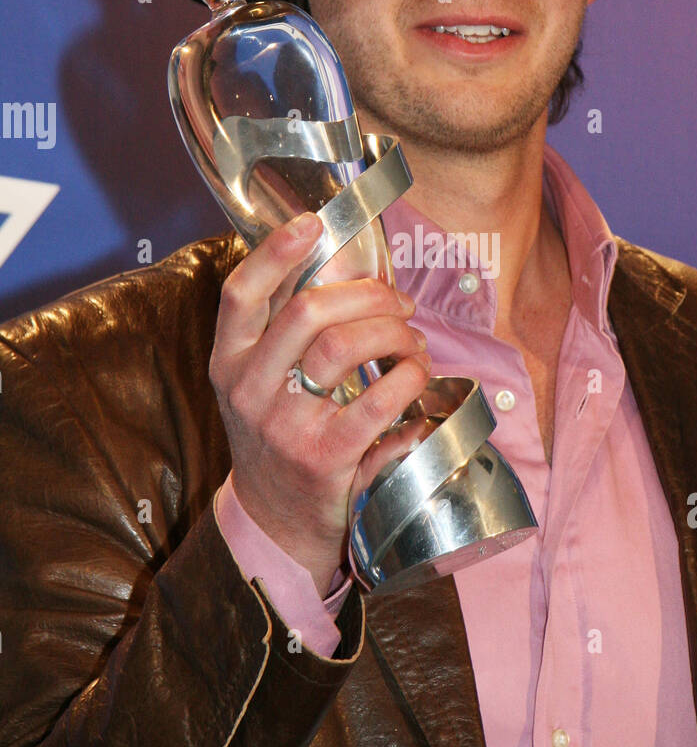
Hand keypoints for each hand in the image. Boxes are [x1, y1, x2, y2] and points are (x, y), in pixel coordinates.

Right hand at [209, 212, 431, 595]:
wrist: (277, 523)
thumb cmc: (279, 436)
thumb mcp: (259, 383)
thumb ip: (284, 331)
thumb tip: (338, 266)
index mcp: (228, 362)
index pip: (240, 293)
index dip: (275, 251)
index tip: (312, 224)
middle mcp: (249, 389)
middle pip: (308, 310)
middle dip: (369, 294)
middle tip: (400, 303)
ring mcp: (285, 425)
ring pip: (345, 346)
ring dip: (393, 332)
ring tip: (412, 341)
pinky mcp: (325, 457)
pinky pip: (379, 400)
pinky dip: (410, 379)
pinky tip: (417, 377)